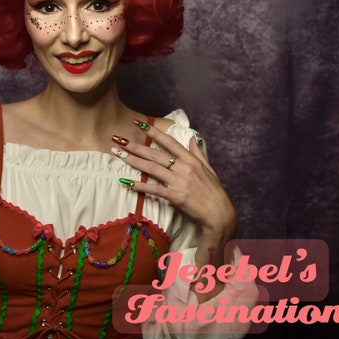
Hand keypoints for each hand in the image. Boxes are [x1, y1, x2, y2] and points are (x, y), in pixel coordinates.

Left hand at [111, 122, 237, 239]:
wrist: (220, 214)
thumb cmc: (214, 192)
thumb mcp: (209, 168)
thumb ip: (197, 152)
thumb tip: (191, 137)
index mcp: (190, 159)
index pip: (168, 142)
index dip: (153, 132)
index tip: (139, 124)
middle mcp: (183, 168)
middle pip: (155, 154)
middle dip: (135, 146)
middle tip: (118, 139)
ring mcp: (179, 182)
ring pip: (151, 168)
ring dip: (133, 161)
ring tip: (118, 154)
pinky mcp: (176, 196)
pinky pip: (155, 189)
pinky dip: (140, 186)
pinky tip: (127, 182)